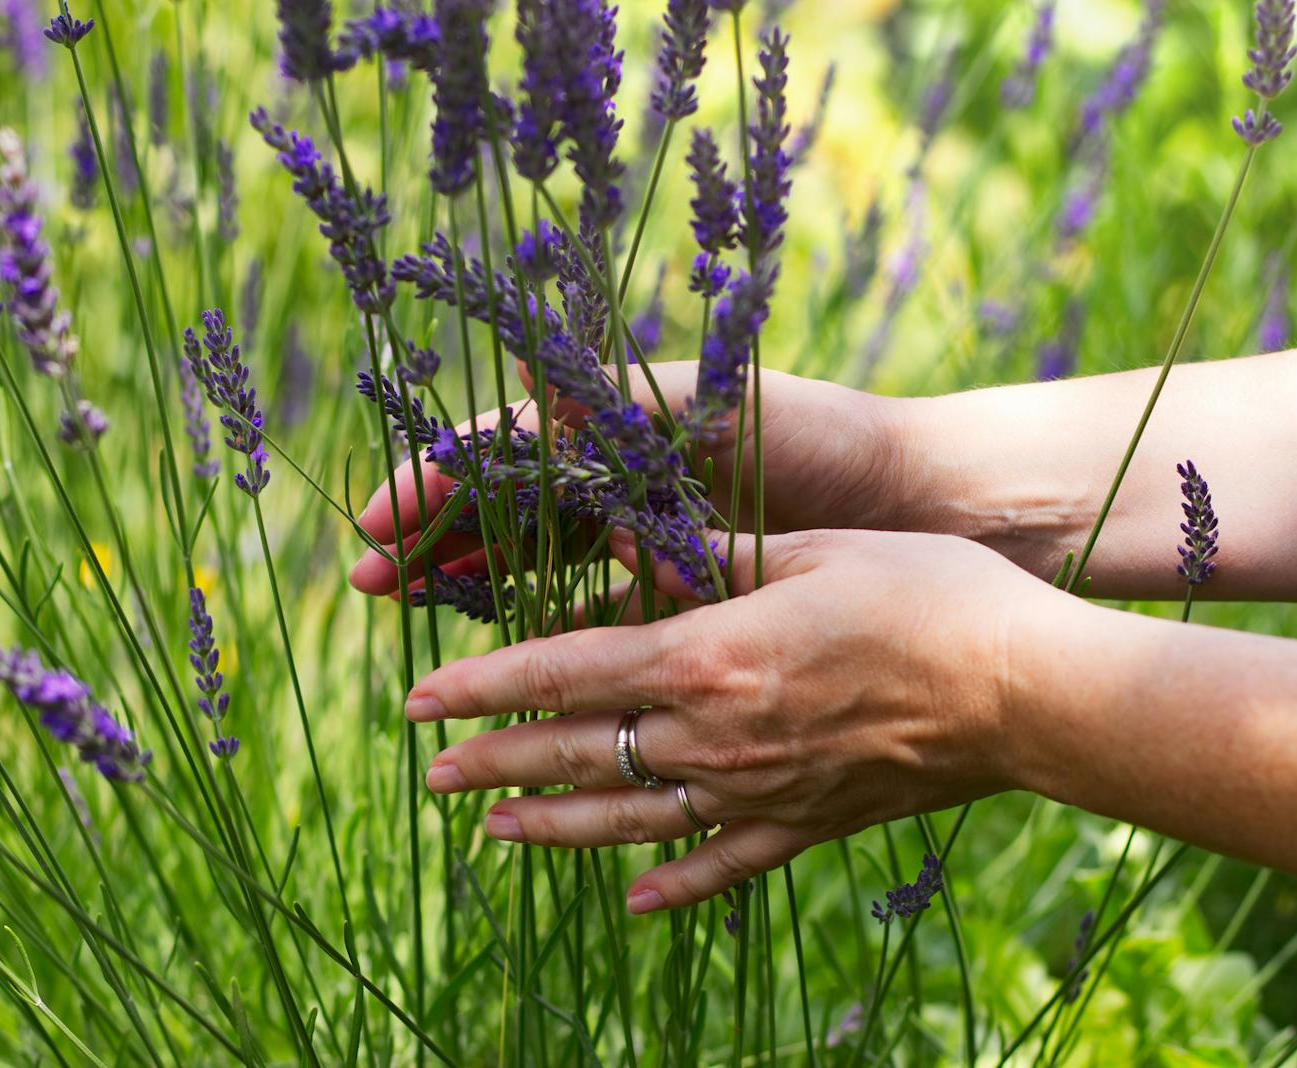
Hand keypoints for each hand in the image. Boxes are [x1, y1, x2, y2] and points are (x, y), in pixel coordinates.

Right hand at [348, 362, 909, 594]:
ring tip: (418, 615)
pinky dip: (559, 628)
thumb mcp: (713, 411)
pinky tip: (517, 657)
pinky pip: (603, 611)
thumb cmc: (825, 440)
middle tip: (371, 578)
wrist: (926, 504)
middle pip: (506, 508)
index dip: (436, 483)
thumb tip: (521, 355)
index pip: (503, 451)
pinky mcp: (685, 587)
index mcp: (621, 425)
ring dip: (480, 583)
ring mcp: (650, 532)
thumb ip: (615, 399)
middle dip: (436, 538)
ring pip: (540, 561)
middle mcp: (625, 477)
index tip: (377, 521)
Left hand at [403, 527, 1081, 912]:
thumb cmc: (927, 596)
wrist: (1030, 692)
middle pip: (578, 751)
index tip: (421, 699)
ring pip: (627, 818)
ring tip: (491, 827)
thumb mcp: (810, 548)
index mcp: (707, 654)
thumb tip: (625, 542)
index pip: (564, 672)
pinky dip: (670, 885)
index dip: (484, 687)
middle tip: (431, 770)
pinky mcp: (805, 827)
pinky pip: (721, 867)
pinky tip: (630, 903)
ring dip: (551, 822)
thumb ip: (709, 553)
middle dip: (493, 759)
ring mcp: (758, 792)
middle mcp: (716, 735)